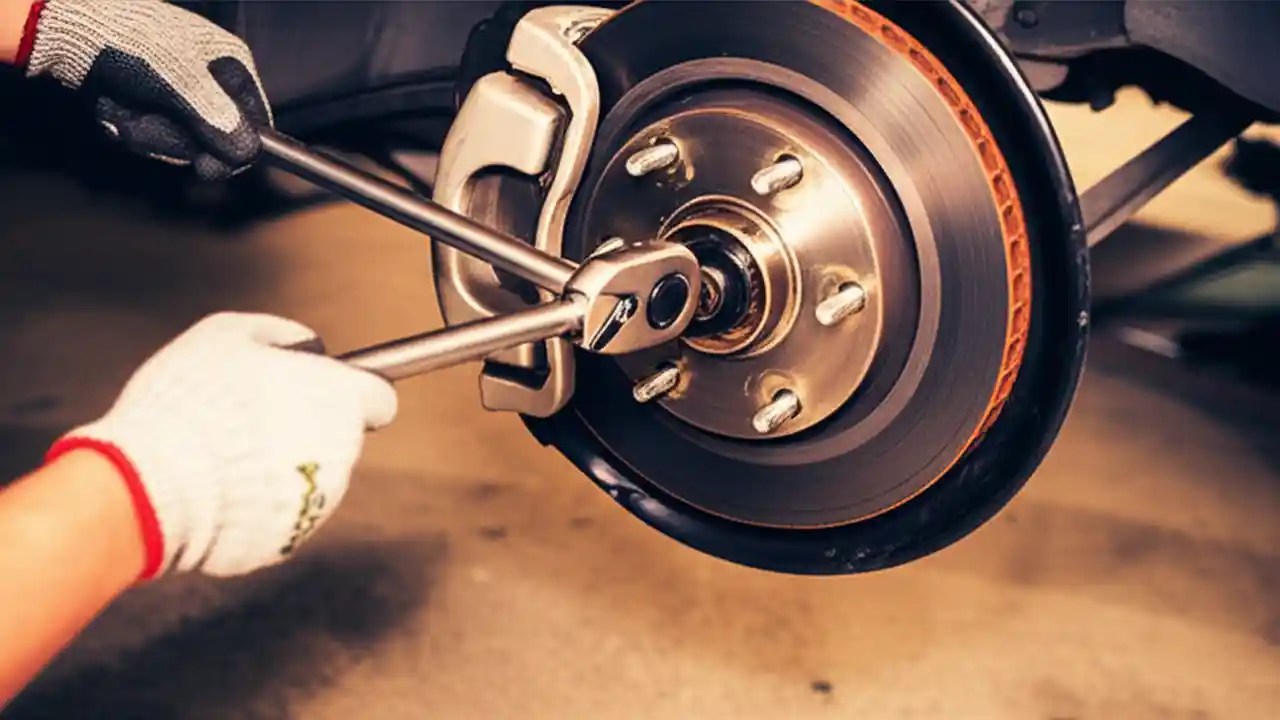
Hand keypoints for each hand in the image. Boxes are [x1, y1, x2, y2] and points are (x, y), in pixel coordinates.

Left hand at [17, 0, 271, 179]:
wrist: (71, 35)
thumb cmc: (132, 42)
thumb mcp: (183, 81)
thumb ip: (218, 119)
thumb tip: (249, 151)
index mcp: (231, 64)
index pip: (256, 121)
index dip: (239, 149)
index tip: (213, 167)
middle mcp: (209, 83)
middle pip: (214, 141)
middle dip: (178, 139)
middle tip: (156, 123)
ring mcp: (178, 97)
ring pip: (180, 144)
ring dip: (150, 133)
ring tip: (129, 107)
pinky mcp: (152, 107)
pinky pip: (154, 137)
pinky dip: (132, 128)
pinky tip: (118, 107)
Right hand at [46, 313, 396, 578]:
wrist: (150, 487)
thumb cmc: (190, 404)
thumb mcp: (227, 335)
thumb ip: (279, 333)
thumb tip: (306, 345)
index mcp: (340, 400)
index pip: (379, 399)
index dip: (352, 390)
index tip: (322, 389)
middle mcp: (342, 456)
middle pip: (339, 438)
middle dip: (306, 427)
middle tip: (251, 418)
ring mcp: (318, 504)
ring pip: (309, 477)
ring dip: (278, 465)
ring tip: (222, 453)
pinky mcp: (287, 542)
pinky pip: (278, 515)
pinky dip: (255, 503)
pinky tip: (214, 488)